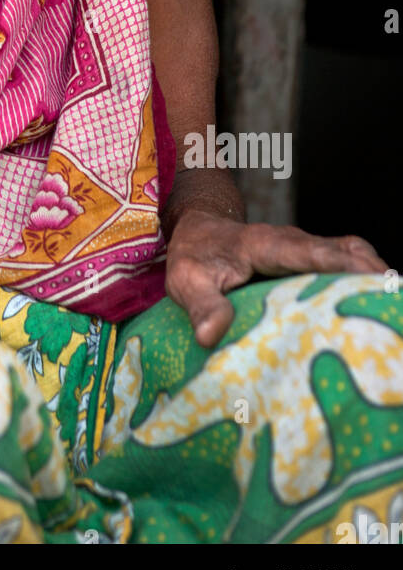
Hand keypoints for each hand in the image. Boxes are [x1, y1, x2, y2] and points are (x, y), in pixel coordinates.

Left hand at [165, 209, 387, 347]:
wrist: (197, 232)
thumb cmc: (194, 258)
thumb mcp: (188, 282)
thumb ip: (202, 305)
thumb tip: (210, 337)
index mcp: (268, 245)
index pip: (313, 252)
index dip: (346, 265)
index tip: (378, 279)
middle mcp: (294, 243)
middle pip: (346, 251)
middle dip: (375, 275)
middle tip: (394, 304)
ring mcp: (305, 251)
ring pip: (351, 256)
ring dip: (373, 279)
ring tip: (391, 310)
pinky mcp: (310, 262)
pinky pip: (344, 265)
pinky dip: (363, 282)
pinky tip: (372, 310)